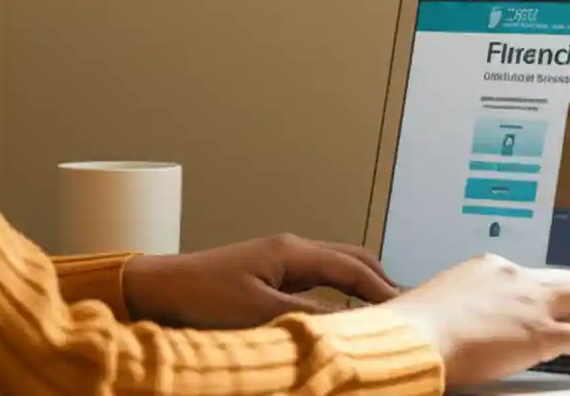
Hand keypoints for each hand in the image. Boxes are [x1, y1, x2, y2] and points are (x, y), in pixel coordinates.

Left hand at [122, 233, 398, 328]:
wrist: (161, 286)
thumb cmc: (201, 295)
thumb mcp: (258, 310)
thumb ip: (306, 314)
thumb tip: (348, 321)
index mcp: (293, 252)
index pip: (353, 269)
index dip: (383, 289)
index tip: (408, 306)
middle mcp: (292, 249)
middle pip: (351, 258)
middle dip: (381, 278)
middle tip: (406, 302)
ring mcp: (281, 258)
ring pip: (336, 264)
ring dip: (362, 281)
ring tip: (383, 304)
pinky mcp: (269, 271)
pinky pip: (318, 275)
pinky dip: (341, 287)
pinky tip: (343, 306)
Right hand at [383, 253, 569, 386]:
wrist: (412, 336)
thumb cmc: (412, 328)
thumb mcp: (437, 307)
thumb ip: (459, 311)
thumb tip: (461, 328)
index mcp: (487, 267)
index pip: (531, 277)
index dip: (546, 298)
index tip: (549, 315)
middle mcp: (514, 276)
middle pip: (567, 281)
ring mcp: (531, 302)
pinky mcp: (542, 333)